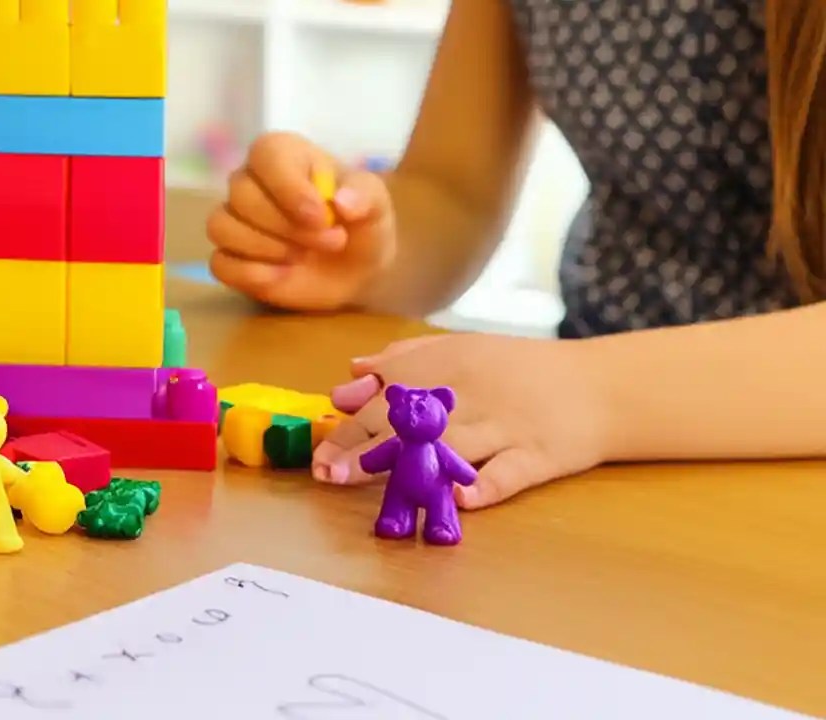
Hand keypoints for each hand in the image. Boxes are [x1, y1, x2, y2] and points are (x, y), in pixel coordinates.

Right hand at [206, 131, 396, 311]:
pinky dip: (252, 275)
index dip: (289, 187)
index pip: (266, 154)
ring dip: (266, 249)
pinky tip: (283, 276)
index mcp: (283, 154)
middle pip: (242, 196)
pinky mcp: (230, 258)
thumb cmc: (358, 223)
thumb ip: (364, 196)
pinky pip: (221, 263)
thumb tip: (343, 202)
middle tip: (330, 241)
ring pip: (222, 227)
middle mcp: (250, 181)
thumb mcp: (375, 204)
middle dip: (288, 227)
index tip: (322, 216)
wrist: (355, 269)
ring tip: (301, 257)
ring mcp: (235, 221)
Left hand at [311, 334, 611, 507]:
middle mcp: (475, 392)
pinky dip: (486, 485)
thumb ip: (406, 360)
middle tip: (326, 472)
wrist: (604, 385)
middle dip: (361, 445)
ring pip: (451, 444)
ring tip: (364, 482)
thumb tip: (350, 375)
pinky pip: (510, 473)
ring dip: (406, 465)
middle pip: (410, 419)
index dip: (350, 421)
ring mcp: (508, 425)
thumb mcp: (464, 351)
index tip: (318, 448)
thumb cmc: (523, 370)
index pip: (389, 392)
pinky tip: (460, 500)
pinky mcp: (540, 455)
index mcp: (453, 363)